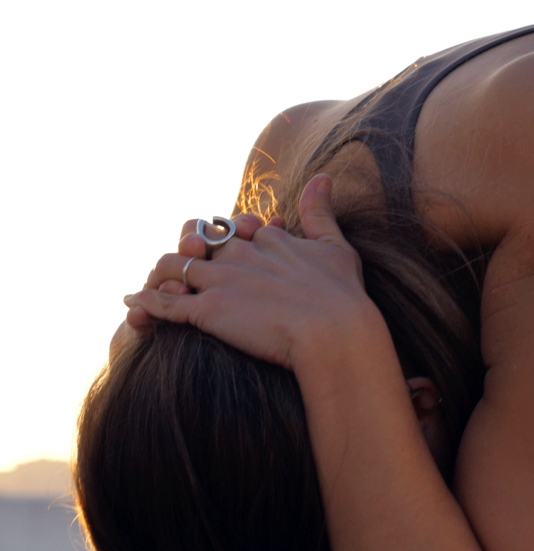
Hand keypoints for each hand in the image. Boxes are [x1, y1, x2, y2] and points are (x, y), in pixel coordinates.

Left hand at [123, 174, 383, 370]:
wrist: (335, 332)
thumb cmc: (343, 295)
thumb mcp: (336, 245)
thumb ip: (320, 212)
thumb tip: (322, 177)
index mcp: (267, 239)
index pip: (231, 228)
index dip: (222, 237)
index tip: (220, 249)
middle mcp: (239, 253)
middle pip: (195, 241)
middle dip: (185, 251)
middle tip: (182, 265)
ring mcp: (221, 280)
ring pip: (172, 266)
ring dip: (161, 275)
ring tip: (155, 287)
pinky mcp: (208, 309)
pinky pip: (163, 303)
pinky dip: (144, 304)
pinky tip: (133, 307)